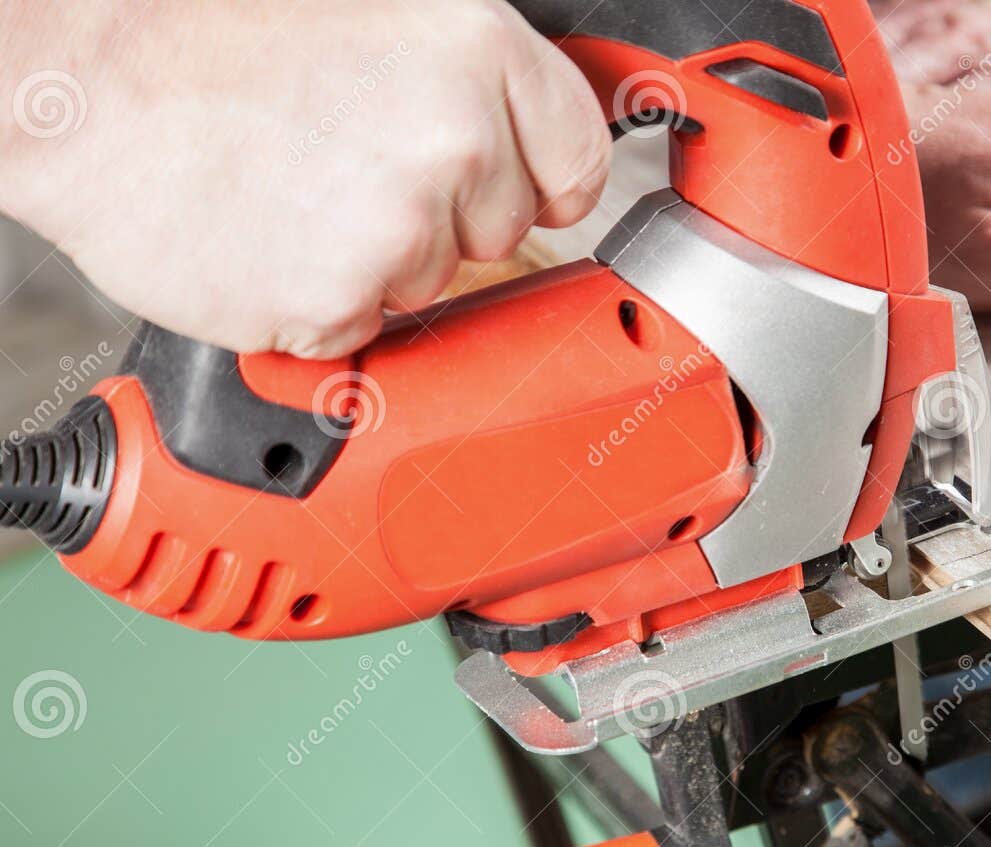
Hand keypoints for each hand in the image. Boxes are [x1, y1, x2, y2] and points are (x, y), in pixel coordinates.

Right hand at [0, 0, 609, 357]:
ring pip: (430, 282)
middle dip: (440, 217)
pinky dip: (316, 304)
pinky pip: (362, 328)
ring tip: (288, 191)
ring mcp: (401, 226)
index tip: (517, 190)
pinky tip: (263, 238)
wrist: (72, 77)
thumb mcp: (366, 11)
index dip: (542, 181)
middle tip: (342, 166)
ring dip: (372, 260)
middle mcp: (454, 138)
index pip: (576, 155)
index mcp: (474, 47)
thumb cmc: (197, 30)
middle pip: (501, 229)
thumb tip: (517, 133)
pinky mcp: (340, 299)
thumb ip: (458, 74)